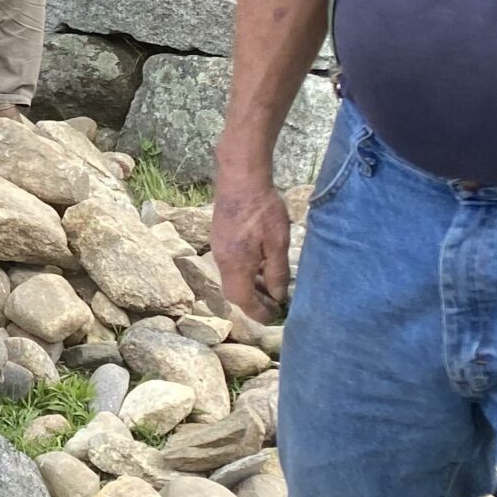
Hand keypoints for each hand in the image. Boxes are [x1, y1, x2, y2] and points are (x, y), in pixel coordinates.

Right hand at [212, 173, 292, 321]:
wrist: (240, 177)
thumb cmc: (262, 209)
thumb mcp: (278, 243)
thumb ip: (277, 273)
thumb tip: (278, 296)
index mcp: (235, 265)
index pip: (243, 300)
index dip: (258, 313)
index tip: (273, 318)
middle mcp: (222, 260)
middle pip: (234, 292)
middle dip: (253, 302)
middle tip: (274, 304)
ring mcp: (218, 247)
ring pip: (232, 277)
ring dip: (250, 286)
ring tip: (271, 285)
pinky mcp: (219, 237)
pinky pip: (231, 264)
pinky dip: (245, 272)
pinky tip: (260, 264)